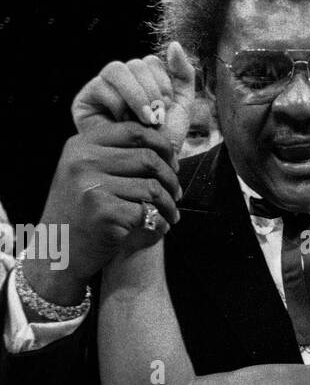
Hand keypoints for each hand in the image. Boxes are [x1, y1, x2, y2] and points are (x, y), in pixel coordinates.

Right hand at [21, 121, 182, 307]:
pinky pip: (148, 212)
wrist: (56, 253)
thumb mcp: (85, 173)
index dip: (162, 145)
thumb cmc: (80, 213)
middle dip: (171, 178)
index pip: (133, 131)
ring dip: (170, 203)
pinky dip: (160, 221)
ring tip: (171, 213)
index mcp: (80, 146)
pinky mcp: (103, 213)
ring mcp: (90, 187)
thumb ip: (116, 156)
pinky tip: (159, 226)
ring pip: (152, 187)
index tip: (173, 164)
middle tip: (177, 194)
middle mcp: (82, 162)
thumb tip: (167, 146)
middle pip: (148, 158)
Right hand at [72, 42, 197, 161]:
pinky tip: (122, 123)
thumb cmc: (161, 143)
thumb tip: (174, 44)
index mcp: (142, 80)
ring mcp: (102, 89)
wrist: (145, 171)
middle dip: (151, 92)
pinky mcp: (84, 101)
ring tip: (143, 120)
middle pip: (135, 63)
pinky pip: (101, 86)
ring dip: (136, 95)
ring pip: (117, 69)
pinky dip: (118, 104)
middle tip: (155, 118)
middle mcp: (121, 81)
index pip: (151, 61)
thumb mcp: (180, 107)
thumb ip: (183, 76)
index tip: (166, 109)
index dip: (162, 83)